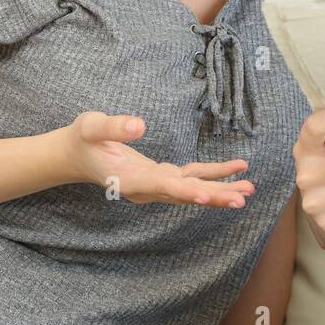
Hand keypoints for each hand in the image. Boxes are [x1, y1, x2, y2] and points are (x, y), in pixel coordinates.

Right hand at [62, 111, 253, 207]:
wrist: (76, 155)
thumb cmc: (83, 139)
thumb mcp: (91, 127)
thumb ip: (113, 127)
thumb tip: (140, 125)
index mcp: (128, 179)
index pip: (160, 185)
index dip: (183, 191)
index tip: (205, 196)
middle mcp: (145, 189)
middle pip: (183, 194)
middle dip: (212, 197)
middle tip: (241, 199)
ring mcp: (155, 185)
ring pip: (191, 190)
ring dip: (220, 190)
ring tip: (249, 189)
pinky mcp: (160, 176)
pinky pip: (191, 177)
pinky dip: (213, 174)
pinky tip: (237, 170)